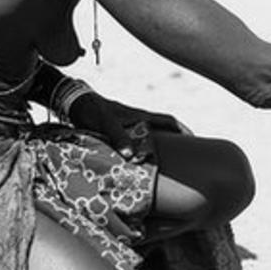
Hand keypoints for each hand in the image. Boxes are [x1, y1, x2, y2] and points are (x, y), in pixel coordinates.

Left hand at [64, 94, 189, 163]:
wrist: (74, 102)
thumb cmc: (93, 111)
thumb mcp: (107, 124)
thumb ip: (119, 138)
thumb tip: (133, 156)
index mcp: (141, 117)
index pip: (169, 121)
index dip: (184, 130)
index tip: (196, 142)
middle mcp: (138, 121)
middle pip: (163, 131)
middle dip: (175, 142)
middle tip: (183, 160)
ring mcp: (129, 126)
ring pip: (150, 137)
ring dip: (158, 149)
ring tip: (163, 167)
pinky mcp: (118, 131)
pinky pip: (136, 142)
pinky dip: (141, 152)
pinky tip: (137, 164)